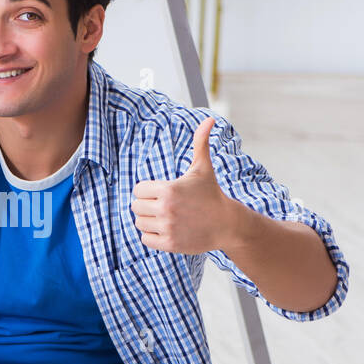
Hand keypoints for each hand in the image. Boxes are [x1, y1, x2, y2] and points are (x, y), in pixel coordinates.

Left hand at [129, 115, 248, 253]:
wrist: (227, 224)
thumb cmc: (211, 194)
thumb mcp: (203, 168)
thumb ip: (200, 142)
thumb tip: (209, 119)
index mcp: (168, 189)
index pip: (138, 190)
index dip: (147, 191)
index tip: (161, 192)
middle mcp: (166, 209)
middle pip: (136, 207)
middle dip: (147, 206)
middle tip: (163, 206)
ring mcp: (168, 227)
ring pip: (139, 224)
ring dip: (148, 221)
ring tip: (164, 217)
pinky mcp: (170, 244)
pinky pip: (146, 239)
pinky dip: (152, 236)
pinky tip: (165, 229)